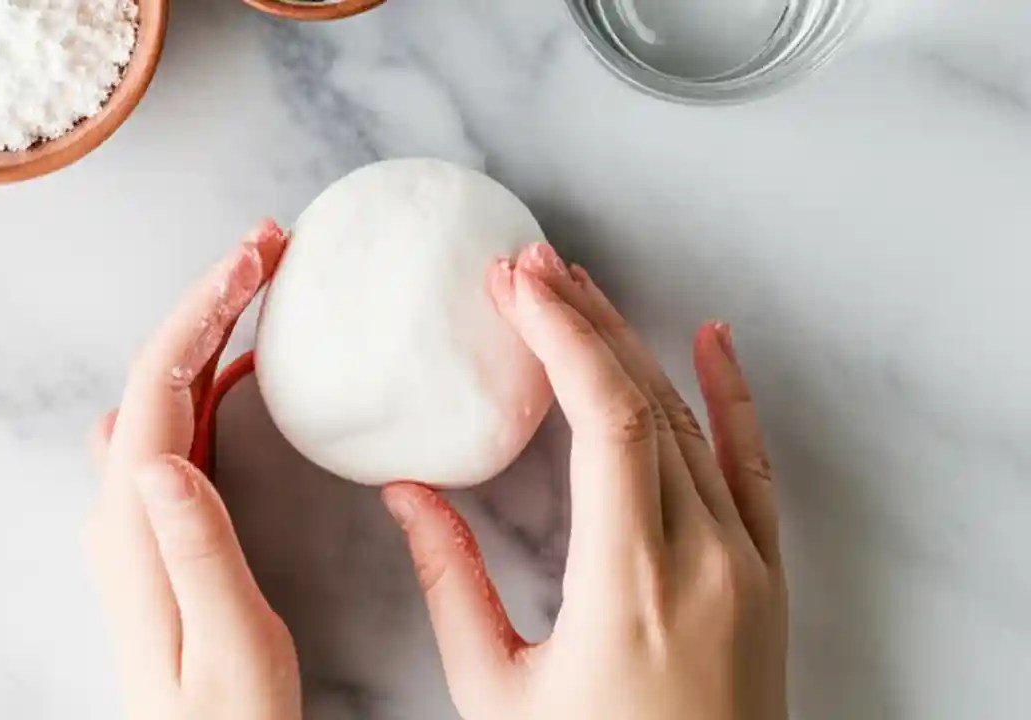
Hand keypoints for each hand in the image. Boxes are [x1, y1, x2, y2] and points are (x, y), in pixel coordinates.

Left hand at [84, 221, 300, 719]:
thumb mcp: (230, 646)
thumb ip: (198, 551)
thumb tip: (162, 454)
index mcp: (137, 529)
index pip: (157, 389)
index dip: (202, 312)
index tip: (255, 258)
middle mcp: (124, 513)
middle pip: (155, 377)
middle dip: (207, 302)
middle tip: (269, 248)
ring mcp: (138, 521)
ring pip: (164, 396)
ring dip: (207, 333)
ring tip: (264, 287)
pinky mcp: (161, 532)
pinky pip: (180, 432)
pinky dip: (212, 382)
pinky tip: (250, 372)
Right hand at [382, 243, 787, 719]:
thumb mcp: (496, 691)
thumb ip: (450, 583)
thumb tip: (405, 493)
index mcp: (630, 583)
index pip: (604, 420)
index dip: (561, 337)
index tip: (516, 285)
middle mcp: (702, 559)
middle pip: (644, 401)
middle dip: (583, 321)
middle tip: (530, 266)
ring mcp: (746, 564)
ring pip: (690, 422)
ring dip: (633, 348)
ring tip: (580, 290)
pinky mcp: (766, 575)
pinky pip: (753, 465)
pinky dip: (732, 395)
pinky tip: (712, 340)